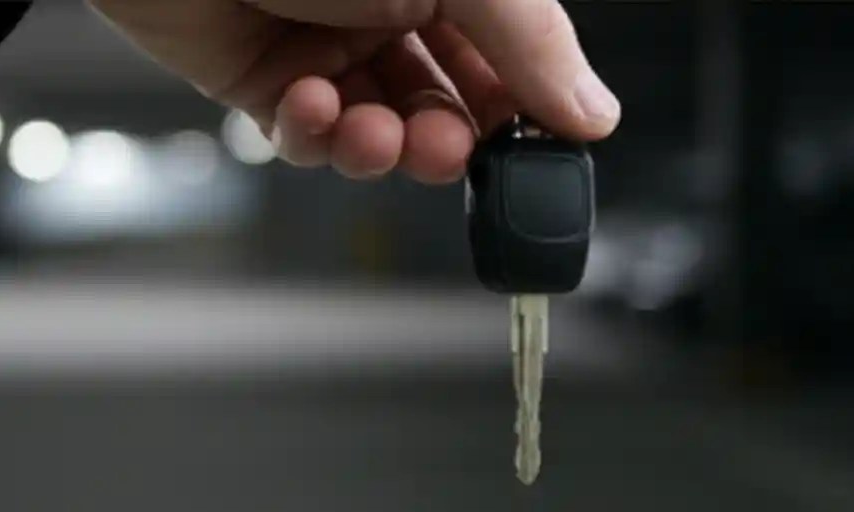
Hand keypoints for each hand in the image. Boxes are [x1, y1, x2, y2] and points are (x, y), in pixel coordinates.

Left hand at [90, 0, 620, 183]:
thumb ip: (530, 43)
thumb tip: (594, 111)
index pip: (507, 58)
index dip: (519, 112)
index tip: (531, 155)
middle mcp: (389, 4)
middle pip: (441, 104)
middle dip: (443, 139)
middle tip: (442, 149)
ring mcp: (324, 41)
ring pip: (374, 130)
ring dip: (377, 146)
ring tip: (370, 132)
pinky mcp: (259, 75)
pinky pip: (303, 133)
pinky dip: (312, 134)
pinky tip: (311, 106)